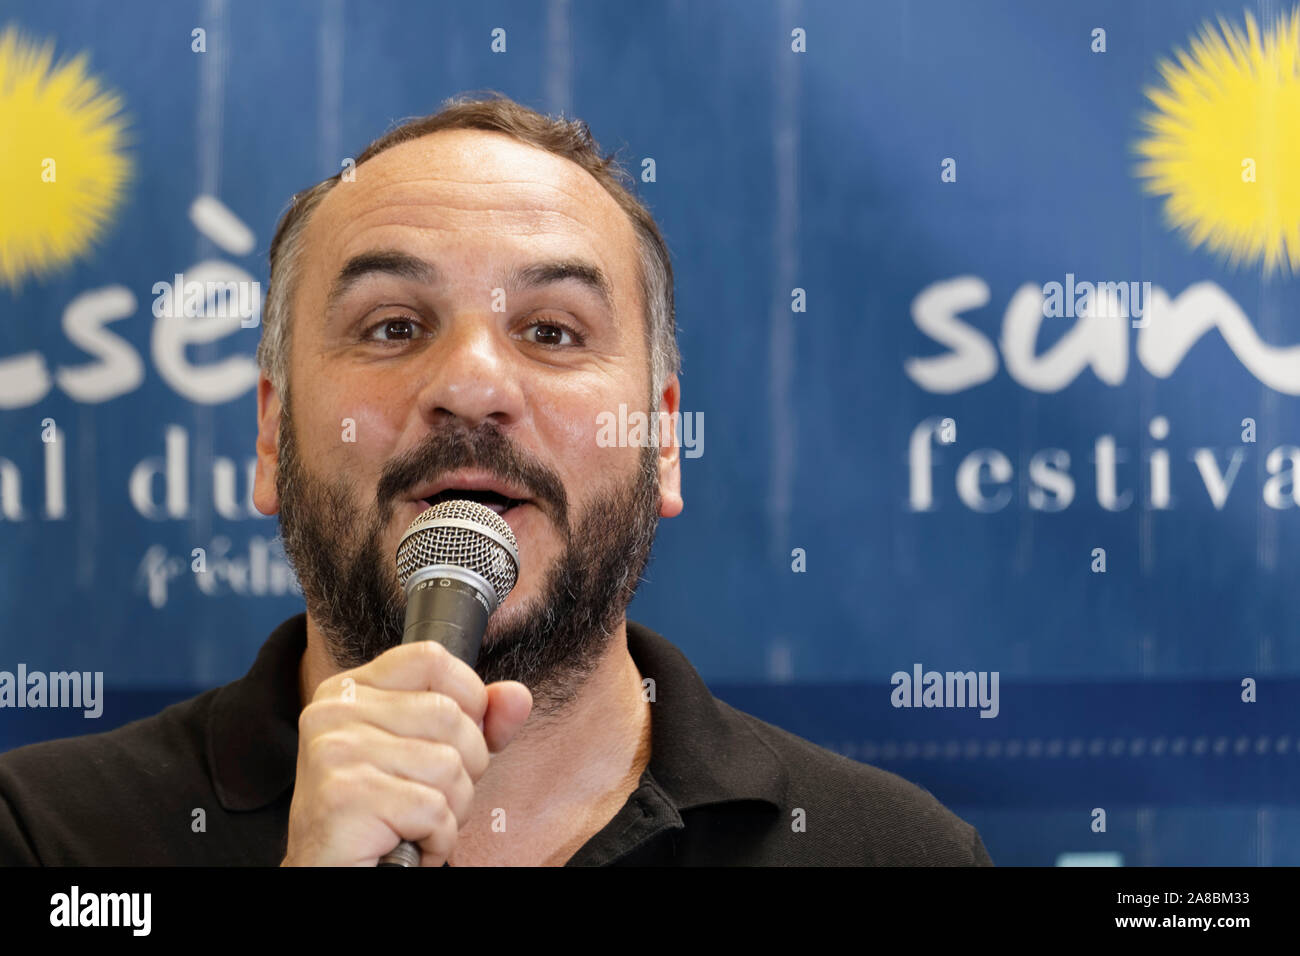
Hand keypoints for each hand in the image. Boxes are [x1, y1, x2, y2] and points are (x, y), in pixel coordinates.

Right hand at [280, 640, 532, 865]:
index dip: (467, 696)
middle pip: (449, 715)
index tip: (459, 738)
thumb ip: (474, 721)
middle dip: (466, 767)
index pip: (430, 658)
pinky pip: (433, 809)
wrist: (328, 872)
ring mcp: (336, 752)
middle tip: (433, 798)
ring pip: (448, 765)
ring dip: (452, 809)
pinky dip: (437, 839)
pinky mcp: (344, 798)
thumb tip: (517, 697)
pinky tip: (409, 845)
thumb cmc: (377, 815)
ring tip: (418, 824)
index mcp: (350, 690)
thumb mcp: (428, 756)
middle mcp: (335, 712)